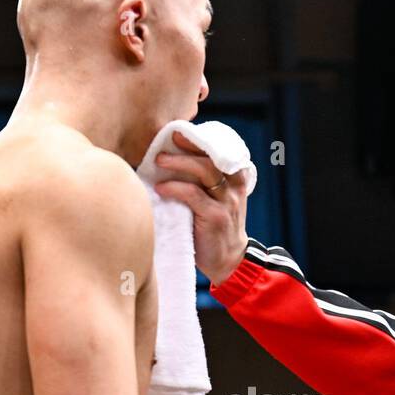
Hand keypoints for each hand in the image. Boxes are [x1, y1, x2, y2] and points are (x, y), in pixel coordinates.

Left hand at [153, 131, 248, 284]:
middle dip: (188, 148)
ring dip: (179, 164)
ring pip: (205, 171)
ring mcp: (227, 202)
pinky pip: (194, 195)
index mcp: (235, 181)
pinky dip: (175, 188)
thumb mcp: (216, 202)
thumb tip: (172, 164)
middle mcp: (234, 188)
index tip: (180, 134)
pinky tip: (161, 188)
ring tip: (159, 162)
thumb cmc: (214, 229)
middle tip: (164, 146)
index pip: (221, 152)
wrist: (228, 261)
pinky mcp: (216, 217)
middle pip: (212, 157)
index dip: (201, 141)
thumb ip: (204, 185)